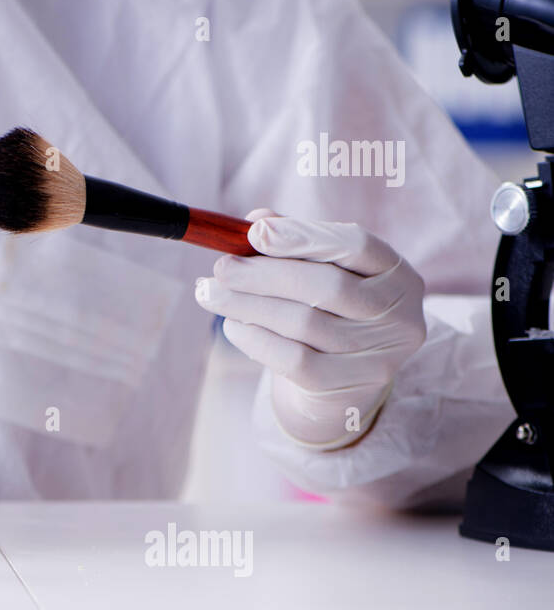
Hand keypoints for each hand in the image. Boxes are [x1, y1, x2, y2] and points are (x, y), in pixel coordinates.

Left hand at [194, 209, 426, 448]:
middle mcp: (399, 315)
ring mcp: (378, 356)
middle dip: (264, 274)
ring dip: (246, 304)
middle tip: (220, 267)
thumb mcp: (321, 272)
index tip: (254, 231)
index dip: (303, 236)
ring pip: (302, 322)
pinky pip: (291, 359)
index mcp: (398, 274)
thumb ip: (294, 241)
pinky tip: (232, 326)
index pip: (356, 245)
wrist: (341, 385)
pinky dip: (254, 339)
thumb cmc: (327, 312)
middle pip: (326, 286)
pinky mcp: (346, 387)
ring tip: (210, 293)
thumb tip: (255, 222)